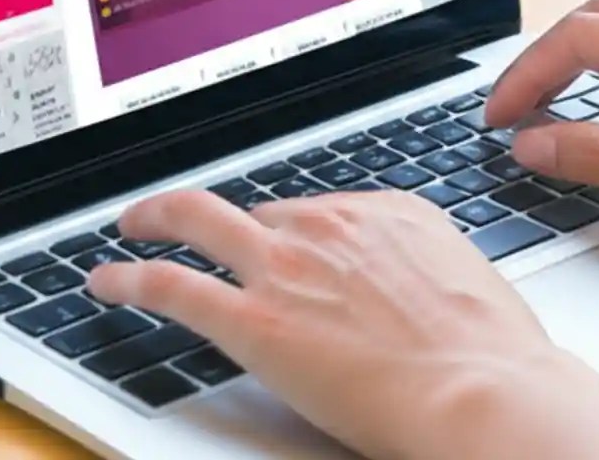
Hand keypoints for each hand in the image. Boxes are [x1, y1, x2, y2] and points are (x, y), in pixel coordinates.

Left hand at [89, 190, 598, 459]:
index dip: (286, 230)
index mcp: (387, 213)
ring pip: (197, 221)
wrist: (483, 387)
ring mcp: (288, 265)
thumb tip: (405, 295)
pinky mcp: (253, 317)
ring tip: (133, 231)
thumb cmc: (490, 353)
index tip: (271, 239)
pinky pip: (173, 284)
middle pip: (255, 210)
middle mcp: (332, 225)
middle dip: (220, 217)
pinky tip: (108, 280)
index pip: (316, 210)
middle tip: (186, 219)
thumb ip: (419, 276)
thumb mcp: (464, 286)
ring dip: (157, 222)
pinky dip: (131, 277)